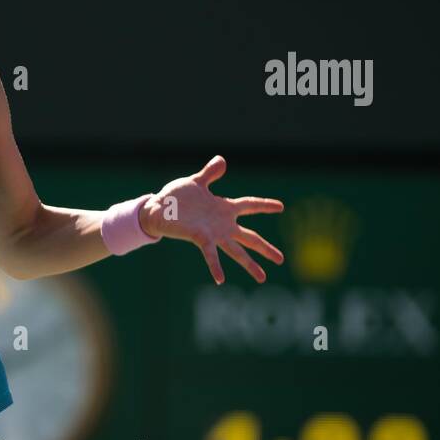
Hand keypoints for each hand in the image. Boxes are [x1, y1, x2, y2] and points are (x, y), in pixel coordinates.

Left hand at [139, 155, 284, 283]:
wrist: (157, 208)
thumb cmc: (176, 197)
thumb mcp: (195, 182)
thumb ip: (210, 173)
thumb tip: (221, 160)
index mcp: (224, 208)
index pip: (250, 205)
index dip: (265, 205)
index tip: (281, 206)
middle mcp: (222, 224)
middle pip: (250, 237)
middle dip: (266, 248)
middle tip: (281, 259)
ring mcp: (213, 233)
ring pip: (236, 251)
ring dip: (250, 264)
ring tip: (262, 277)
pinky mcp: (200, 238)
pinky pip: (211, 254)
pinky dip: (216, 267)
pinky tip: (221, 280)